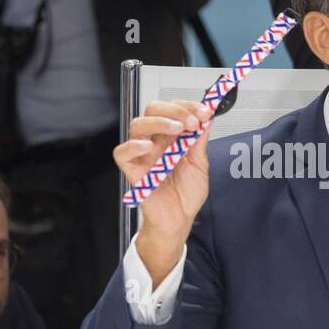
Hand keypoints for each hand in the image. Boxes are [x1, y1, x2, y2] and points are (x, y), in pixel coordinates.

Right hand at [114, 100, 212, 282]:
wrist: (179, 221)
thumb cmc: (185, 196)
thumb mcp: (200, 165)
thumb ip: (200, 141)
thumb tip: (206, 118)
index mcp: (172, 138)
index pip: (174, 110)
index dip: (189, 107)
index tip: (205, 112)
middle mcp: (155, 142)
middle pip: (153, 110)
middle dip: (175, 110)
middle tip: (192, 121)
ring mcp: (142, 154)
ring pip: (137, 125)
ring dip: (159, 121)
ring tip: (177, 129)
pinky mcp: (132, 170)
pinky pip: (122, 152)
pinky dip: (133, 146)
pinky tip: (149, 147)